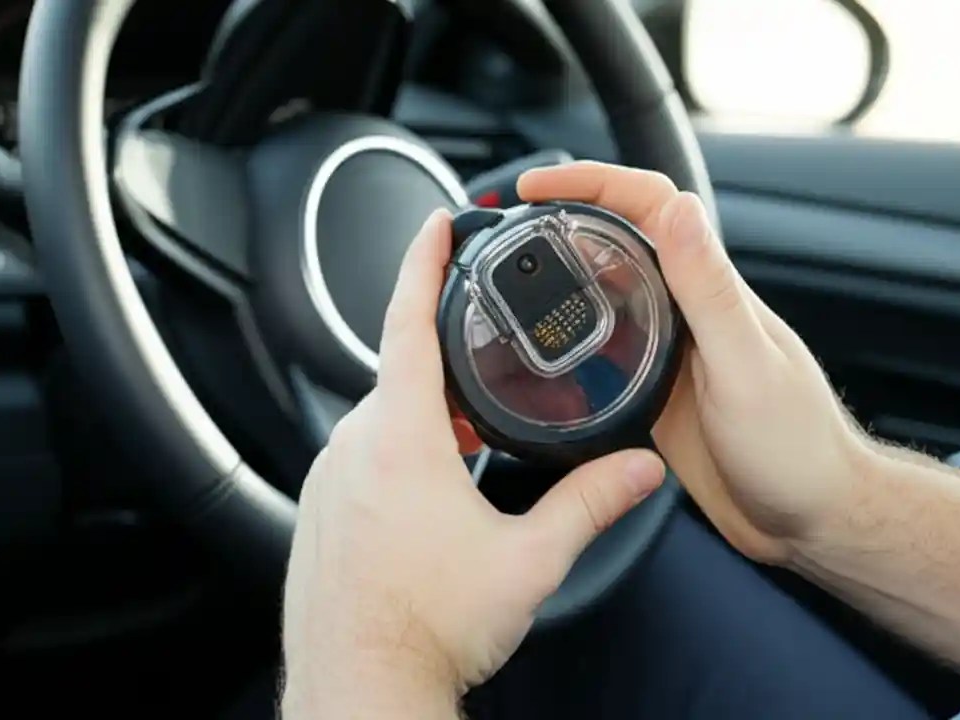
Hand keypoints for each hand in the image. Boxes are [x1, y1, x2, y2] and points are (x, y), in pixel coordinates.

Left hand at [280, 209, 666, 716]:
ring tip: (470, 450)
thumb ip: (589, 503)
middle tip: (491, 384)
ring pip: (381, 425)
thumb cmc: (430, 625)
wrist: (362, 687)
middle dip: (448, 374)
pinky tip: (429, 506)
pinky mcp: (319, 515)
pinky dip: (396, 462)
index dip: (423, 263)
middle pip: (403, 379)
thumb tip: (640, 471)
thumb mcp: (528, 559)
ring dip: (424, 425)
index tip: (437, 224)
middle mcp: (352, 447)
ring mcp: (327, 482)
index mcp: (400, 437)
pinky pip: (359, 463)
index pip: (408, 322)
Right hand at [519, 162, 874, 564]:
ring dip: (562, 277)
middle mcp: (690, 313)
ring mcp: (673, 353)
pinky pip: (607, 354)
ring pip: (608, 296)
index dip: (590, 182)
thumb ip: (709, 291)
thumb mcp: (744, 366)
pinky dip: (573, 341)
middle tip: (508, 230)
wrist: (814, 518)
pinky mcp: (659, 394)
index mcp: (711, 293)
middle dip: (563, 220)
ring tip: (511, 284)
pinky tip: (546, 359)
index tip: (537, 183)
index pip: (648, 205)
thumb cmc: (798, 448)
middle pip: (619, 241)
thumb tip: (678, 209)